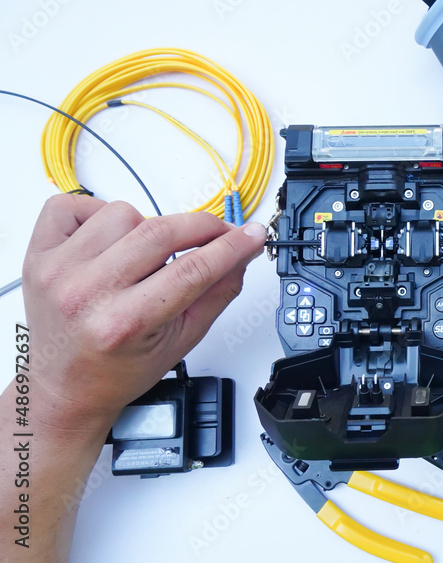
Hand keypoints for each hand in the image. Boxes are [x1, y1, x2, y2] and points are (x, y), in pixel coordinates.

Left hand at [21, 194, 265, 430]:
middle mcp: (86, 293)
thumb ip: (218, 293)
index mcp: (124, 323)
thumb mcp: (183, 340)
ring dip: (147, 227)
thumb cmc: (118, 370)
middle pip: (160, 231)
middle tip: (218, 234)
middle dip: (201, 227)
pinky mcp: (38, 254)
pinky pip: (71, 205)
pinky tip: (109, 241)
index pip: (192, 269)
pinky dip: (97, 214)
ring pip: (123, 213)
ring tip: (146, 257)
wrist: (66, 387)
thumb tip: (242, 253)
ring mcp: (58, 270)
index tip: (252, 235)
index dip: (231, 247)